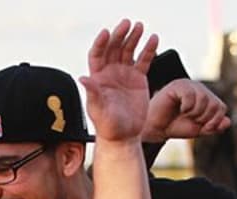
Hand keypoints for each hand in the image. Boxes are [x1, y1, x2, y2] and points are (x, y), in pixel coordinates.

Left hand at [80, 19, 157, 142]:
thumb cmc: (107, 127)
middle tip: (127, 24)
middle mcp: (110, 72)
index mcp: (97, 77)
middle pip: (114, 48)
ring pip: (128, 50)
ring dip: (134, 38)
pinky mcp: (138, 78)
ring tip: (140, 27)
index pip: (97, 54)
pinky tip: (153, 39)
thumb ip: (92, 94)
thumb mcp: (98, 111)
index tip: (106, 33)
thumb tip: (83, 78)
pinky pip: (144, 60)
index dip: (101, 43)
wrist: (124, 137)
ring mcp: (124, 74)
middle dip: (119, 35)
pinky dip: (149, 49)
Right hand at [141, 79, 229, 142]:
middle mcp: (199, 88)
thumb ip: (213, 126)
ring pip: (204, 99)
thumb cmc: (176, 126)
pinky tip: (180, 109)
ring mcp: (188, 85)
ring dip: (195, 113)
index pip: (221, 107)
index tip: (204, 128)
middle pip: (215, 103)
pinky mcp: (177, 85)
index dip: (215, 121)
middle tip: (192, 120)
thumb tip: (228, 122)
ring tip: (186, 115)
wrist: (157, 128)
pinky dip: (187, 107)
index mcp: (206, 97)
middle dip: (204, 118)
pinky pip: (190, 95)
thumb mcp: (198, 129)